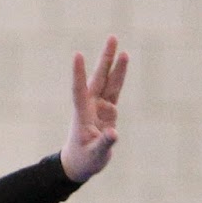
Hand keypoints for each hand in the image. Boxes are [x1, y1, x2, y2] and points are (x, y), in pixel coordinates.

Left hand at [59, 36, 127, 182]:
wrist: (80, 164)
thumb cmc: (84, 160)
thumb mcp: (95, 155)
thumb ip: (104, 144)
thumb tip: (114, 133)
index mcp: (82, 115)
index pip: (79, 90)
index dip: (79, 74)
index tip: (78, 55)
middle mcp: (90, 106)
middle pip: (98, 78)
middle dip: (105, 59)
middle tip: (112, 38)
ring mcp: (100, 107)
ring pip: (109, 82)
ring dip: (114, 65)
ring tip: (121, 48)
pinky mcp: (108, 110)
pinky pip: (115, 89)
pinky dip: (120, 76)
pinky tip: (123, 60)